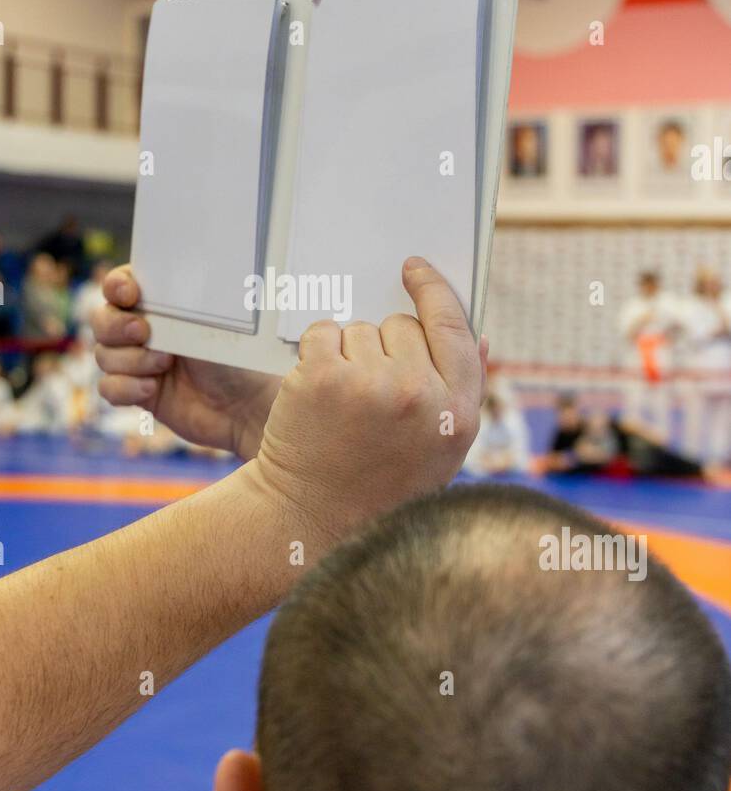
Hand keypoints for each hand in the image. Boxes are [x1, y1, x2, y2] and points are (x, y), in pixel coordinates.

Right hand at [93, 266, 280, 459]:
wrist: (247, 406)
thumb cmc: (238, 355)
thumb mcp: (211, 318)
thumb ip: (182, 296)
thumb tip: (164, 269)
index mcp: (162, 301)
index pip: (119, 284)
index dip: (115, 286)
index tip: (130, 295)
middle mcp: (145, 328)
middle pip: (101, 319)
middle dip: (116, 326)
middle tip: (143, 332)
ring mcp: (139, 361)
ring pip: (103, 355)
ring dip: (131, 360)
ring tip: (165, 365)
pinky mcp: (138, 392)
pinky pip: (108, 388)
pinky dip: (125, 388)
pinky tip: (151, 389)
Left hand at [246, 257, 487, 542]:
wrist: (309, 519)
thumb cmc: (376, 486)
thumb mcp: (439, 451)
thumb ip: (461, 394)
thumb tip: (481, 337)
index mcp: (458, 412)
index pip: (454, 328)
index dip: (435, 292)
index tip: (416, 270)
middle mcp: (420, 394)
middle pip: (402, 326)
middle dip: (383, 347)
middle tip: (367, 397)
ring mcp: (370, 384)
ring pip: (360, 330)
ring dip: (347, 355)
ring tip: (341, 407)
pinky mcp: (323, 377)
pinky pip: (322, 333)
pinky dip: (314, 354)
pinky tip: (314, 394)